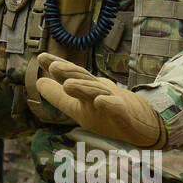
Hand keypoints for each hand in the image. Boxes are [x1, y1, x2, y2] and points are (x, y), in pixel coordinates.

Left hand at [34, 53, 166, 148]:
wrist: (143, 125)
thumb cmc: (109, 112)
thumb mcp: (80, 107)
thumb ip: (58, 96)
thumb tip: (39, 82)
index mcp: (87, 91)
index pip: (71, 76)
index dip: (57, 65)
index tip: (41, 56)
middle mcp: (99, 92)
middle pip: (84, 80)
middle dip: (70, 73)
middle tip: (54, 66)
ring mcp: (113, 101)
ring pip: (97, 92)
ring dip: (83, 88)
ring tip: (68, 85)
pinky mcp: (125, 115)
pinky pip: (117, 109)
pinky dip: (109, 105)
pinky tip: (100, 101)